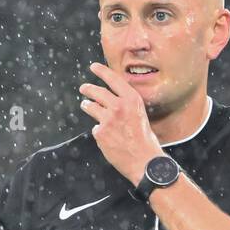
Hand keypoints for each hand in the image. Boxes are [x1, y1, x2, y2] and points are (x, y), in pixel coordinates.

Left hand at [79, 61, 161, 185]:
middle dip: (88, 88)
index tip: (94, 67)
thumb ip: (126, 107)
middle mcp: (119, 106)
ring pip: (91, 107)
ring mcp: (107, 119)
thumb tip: (109, 102)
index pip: (113, 79)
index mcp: (132, 100)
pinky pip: (96, 129)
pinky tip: (107, 139)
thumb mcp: (140, 115)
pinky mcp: (100, 133)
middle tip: (83, 88)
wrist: (145, 162)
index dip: (102, 71)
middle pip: (97, 92)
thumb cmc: (146, 141)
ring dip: (87, 105)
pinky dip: (100, 132)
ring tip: (85, 105)